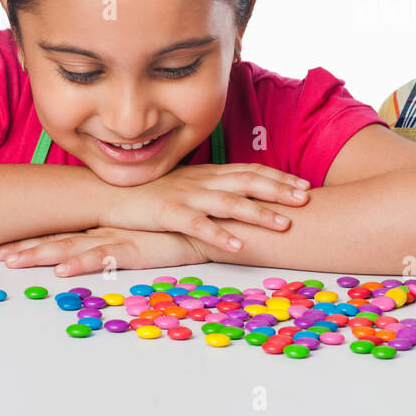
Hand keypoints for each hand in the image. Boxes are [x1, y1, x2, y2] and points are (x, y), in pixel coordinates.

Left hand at [0, 226, 208, 276]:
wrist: (208, 222)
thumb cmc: (176, 225)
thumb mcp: (139, 230)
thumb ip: (117, 235)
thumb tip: (95, 244)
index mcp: (101, 224)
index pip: (58, 231)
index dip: (28, 237)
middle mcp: (102, 229)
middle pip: (55, 239)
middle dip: (21, 247)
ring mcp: (116, 237)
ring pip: (71, 247)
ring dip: (40, 254)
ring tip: (11, 261)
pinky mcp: (135, 248)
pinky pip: (104, 257)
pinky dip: (82, 264)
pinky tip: (63, 271)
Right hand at [103, 162, 310, 253]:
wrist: (108, 192)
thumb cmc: (150, 192)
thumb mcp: (187, 186)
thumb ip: (212, 189)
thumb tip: (241, 197)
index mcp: (208, 174)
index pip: (250, 171)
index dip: (278, 178)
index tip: (304, 186)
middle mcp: (202, 181)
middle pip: (248, 182)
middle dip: (279, 190)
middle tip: (306, 200)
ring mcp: (187, 195)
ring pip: (229, 202)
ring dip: (259, 213)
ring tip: (284, 224)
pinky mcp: (168, 212)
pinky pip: (198, 224)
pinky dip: (219, 234)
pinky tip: (238, 244)